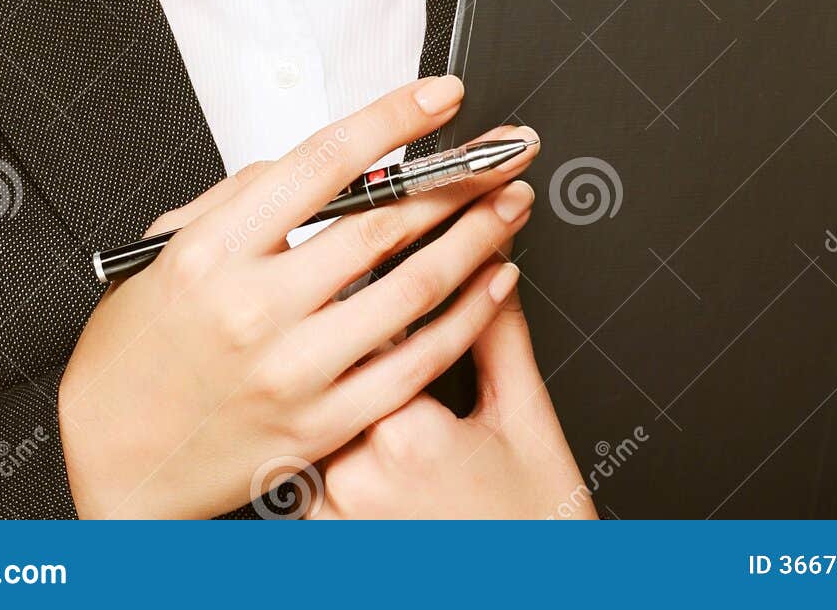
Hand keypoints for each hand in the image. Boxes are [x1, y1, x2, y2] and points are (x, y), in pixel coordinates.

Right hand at [55, 75, 538, 518]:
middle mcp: (255, 309)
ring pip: (413, 288)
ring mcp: (293, 372)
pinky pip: (414, 364)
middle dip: (459, 176)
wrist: (115, 463)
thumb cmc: (137, 352)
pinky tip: (496, 280)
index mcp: (213, 252)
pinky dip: (466, 317)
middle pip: (383, 222)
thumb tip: (322, 162)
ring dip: (477, 237)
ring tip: (513, 202)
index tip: (443, 95)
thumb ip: (242, 198)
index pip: (322, 164)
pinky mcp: (321, 426)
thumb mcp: (165, 251)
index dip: (393, 121)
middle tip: (506, 148)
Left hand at [310, 267, 597, 519]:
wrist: (531, 601)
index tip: (392, 268)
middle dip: (347, 332)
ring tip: (348, 373)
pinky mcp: (322, 544)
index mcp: (408, 434)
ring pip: (307, 413)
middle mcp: (357, 476)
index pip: (369, 321)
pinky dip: (317, 440)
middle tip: (366, 310)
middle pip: (328, 365)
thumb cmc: (534, 533)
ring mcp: (332, 516)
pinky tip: (336, 430)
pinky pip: (301, 471)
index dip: (380, 285)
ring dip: (324, 385)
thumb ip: (497, 332)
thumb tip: (487, 260)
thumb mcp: (526, 421)